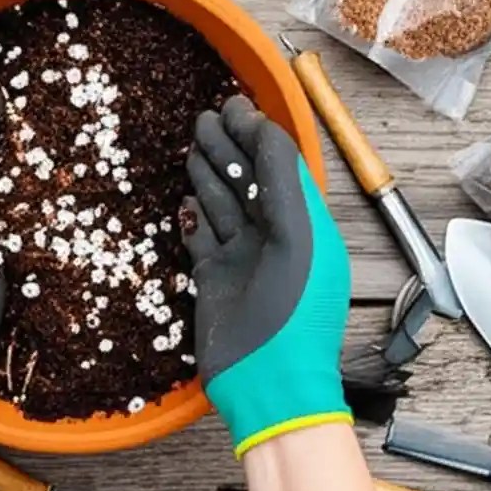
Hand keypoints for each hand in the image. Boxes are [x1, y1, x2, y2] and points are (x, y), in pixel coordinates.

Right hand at [183, 95, 351, 456]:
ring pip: (225, 205)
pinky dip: (194, 215)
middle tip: (204, 117)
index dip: (257, 135)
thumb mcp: (298, 238)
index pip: (280, 166)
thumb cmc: (294, 314)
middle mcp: (276, 237)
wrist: (269, 384)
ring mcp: (244, 259)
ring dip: (210, 173)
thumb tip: (263, 128)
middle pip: (250, 181)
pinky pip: (203, 238)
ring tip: (191, 142)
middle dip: (229, 147)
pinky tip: (184, 197)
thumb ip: (283, 180)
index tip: (233, 106)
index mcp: (306, 225)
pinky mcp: (215, 280)